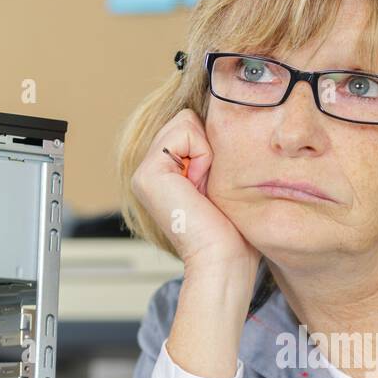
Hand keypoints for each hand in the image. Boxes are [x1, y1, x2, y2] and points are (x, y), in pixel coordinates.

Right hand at [129, 108, 259, 274]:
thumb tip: (225, 117)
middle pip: (187, 120)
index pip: (190, 126)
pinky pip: (184, 131)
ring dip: (207, 153)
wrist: (224, 260)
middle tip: (209, 188)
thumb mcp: (222, 182)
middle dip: (209, 148)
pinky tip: (199, 188)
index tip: (214, 187)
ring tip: (204, 189)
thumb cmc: (233, 232)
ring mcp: (144, 171)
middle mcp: (149, 171)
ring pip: (186, 122)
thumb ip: (212, 152)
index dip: (212, 148)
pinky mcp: (148, 173)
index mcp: (164, 174)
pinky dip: (202, 155)